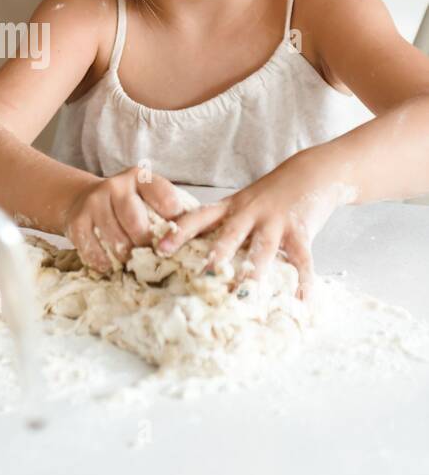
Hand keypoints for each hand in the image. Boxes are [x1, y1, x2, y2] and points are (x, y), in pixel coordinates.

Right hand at [62, 170, 189, 272]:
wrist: (86, 199)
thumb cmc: (131, 205)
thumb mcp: (151, 199)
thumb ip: (173, 214)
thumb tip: (200, 238)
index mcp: (141, 178)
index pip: (164, 196)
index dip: (173, 220)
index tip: (175, 235)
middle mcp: (116, 186)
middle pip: (136, 223)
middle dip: (147, 245)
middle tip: (152, 256)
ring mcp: (94, 202)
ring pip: (115, 241)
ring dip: (127, 258)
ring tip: (133, 262)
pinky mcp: (77, 221)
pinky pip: (93, 251)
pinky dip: (105, 264)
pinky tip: (112, 264)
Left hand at [153, 154, 348, 303]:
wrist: (312, 171)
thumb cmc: (271, 194)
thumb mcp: (243, 204)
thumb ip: (224, 225)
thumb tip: (200, 258)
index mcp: (231, 207)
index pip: (200, 217)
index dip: (180, 231)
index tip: (161, 248)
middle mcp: (250, 213)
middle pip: (229, 235)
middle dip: (216, 256)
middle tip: (202, 278)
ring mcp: (275, 222)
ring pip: (262, 250)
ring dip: (254, 275)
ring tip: (245, 298)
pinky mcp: (301, 231)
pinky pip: (302, 260)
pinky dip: (304, 283)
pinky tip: (303, 303)